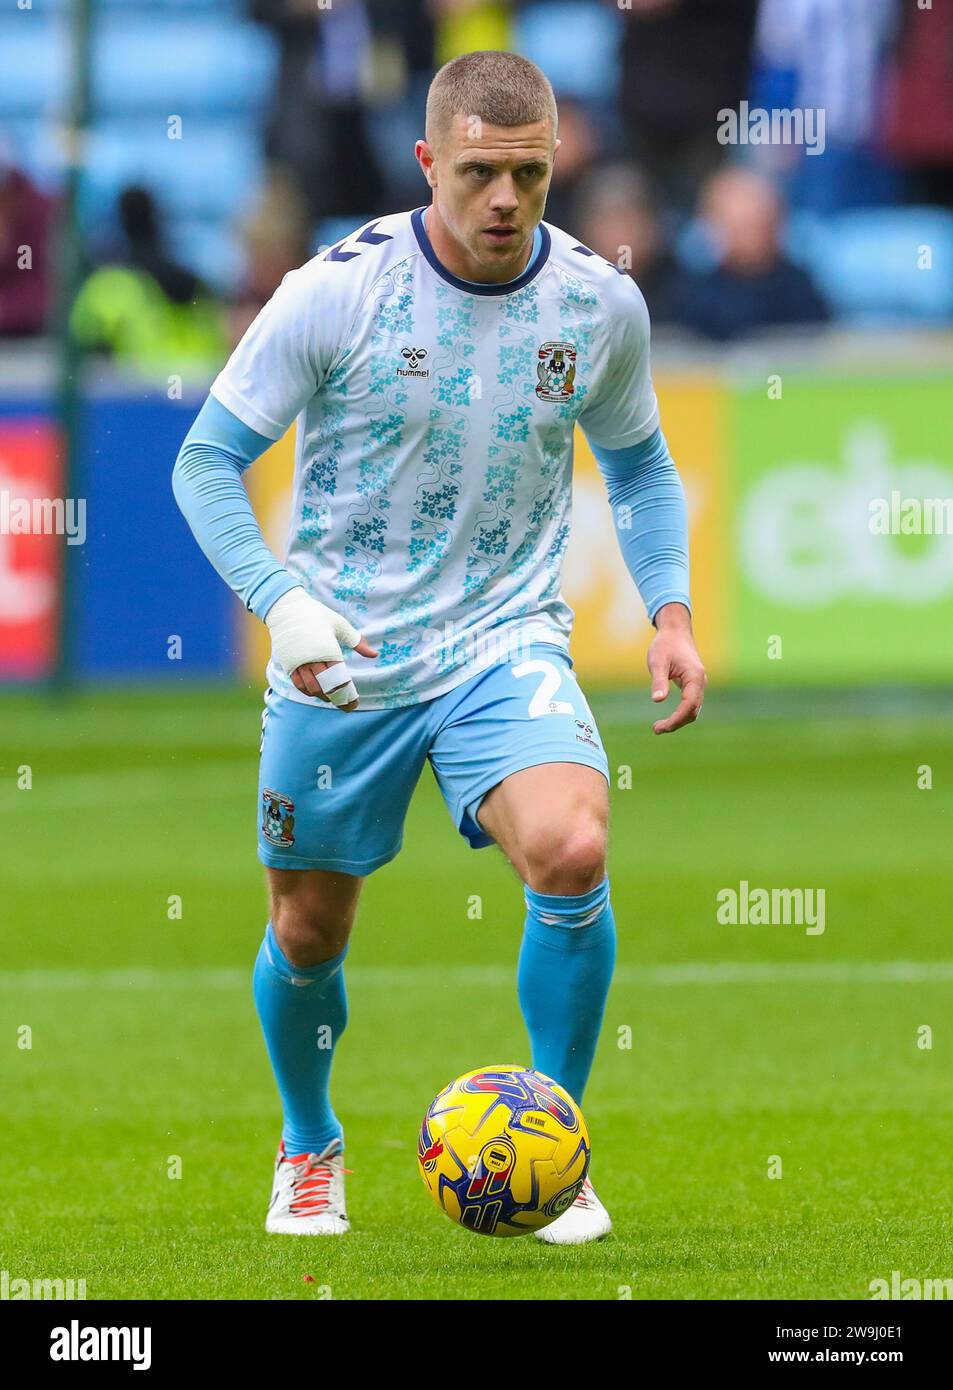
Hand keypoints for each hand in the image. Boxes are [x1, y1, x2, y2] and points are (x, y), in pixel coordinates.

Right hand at [265, 587, 378, 711]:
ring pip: (312, 688)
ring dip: (323, 696)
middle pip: (326, 687)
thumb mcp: (340, 624)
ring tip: (331, 698)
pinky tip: (315, 692)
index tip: (354, 704)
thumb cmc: (317, 615)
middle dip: (338, 699)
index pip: (340, 679)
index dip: (348, 694)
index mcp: (328, 649)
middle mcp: (313, 658)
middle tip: (346, 706)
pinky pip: (298, 684)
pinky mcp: (288, 664)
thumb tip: (374, 655)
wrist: (286, 608)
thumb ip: (357, 641)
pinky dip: (308, 691)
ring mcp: (299, 662)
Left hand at [646, 603, 706, 734]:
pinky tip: (668, 719)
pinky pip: (691, 704)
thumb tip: (657, 701)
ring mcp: (698, 684)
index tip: (659, 727)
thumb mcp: (658, 661)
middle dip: (676, 723)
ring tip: (659, 727)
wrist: (675, 631)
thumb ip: (659, 681)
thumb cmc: (665, 644)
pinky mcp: (693, 684)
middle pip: (693, 711)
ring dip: (679, 720)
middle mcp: (700, 682)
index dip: (675, 719)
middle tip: (656, 729)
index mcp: (694, 676)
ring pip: (693, 709)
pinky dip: (681, 714)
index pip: (689, 705)